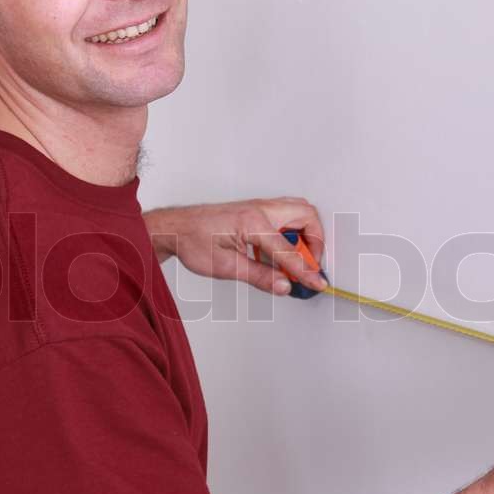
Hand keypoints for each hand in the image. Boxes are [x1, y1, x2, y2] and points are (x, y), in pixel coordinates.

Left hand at [144, 198, 326, 294]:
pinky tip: (277, 253)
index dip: (306, 270)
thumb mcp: (226, 266)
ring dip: (305, 235)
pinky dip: (292, 233)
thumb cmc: (193, 241)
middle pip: (306, 215)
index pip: (289, 250)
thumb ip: (259, 276)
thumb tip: (284, 285)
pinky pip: (285, 216)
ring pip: (298, 212)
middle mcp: (260, 209)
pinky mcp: (255, 211)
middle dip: (315, 241)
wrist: (176, 228)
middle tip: (309, 264)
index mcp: (253, 222)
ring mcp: (258, 207)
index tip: (317, 282)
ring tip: (295, 259)